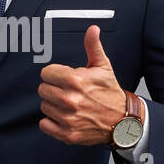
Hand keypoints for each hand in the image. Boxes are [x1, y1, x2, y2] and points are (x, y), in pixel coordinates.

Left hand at [37, 24, 129, 146]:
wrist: (121, 120)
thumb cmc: (109, 92)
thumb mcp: (103, 66)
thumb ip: (93, 46)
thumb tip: (92, 29)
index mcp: (76, 81)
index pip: (46, 73)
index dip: (55, 74)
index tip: (64, 78)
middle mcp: (70, 100)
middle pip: (42, 89)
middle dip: (54, 88)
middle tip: (68, 91)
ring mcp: (68, 119)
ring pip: (44, 106)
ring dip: (54, 105)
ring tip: (69, 104)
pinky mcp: (67, 134)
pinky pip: (44, 124)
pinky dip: (51, 122)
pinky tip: (64, 117)